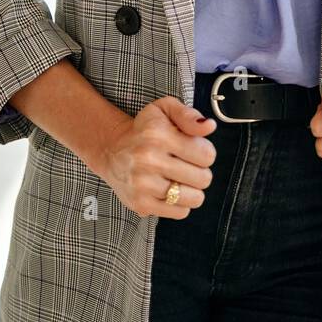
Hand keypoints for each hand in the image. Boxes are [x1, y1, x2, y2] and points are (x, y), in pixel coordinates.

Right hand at [97, 95, 216, 218]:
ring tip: (179, 178)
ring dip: (192, 189)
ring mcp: (144, 185)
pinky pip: (180, 212)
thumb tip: (209, 127)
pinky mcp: (141, 204)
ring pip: (194, 198)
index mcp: (157, 135)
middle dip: (199, 172)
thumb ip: (189, 115)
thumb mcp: (164, 109)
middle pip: (203, 179)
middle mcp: (148, 160)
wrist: (113, 150)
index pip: (206, 155)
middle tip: (185, 165)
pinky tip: (169, 190)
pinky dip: (180, 203)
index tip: (193, 150)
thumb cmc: (145, 130)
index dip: (205, 152)